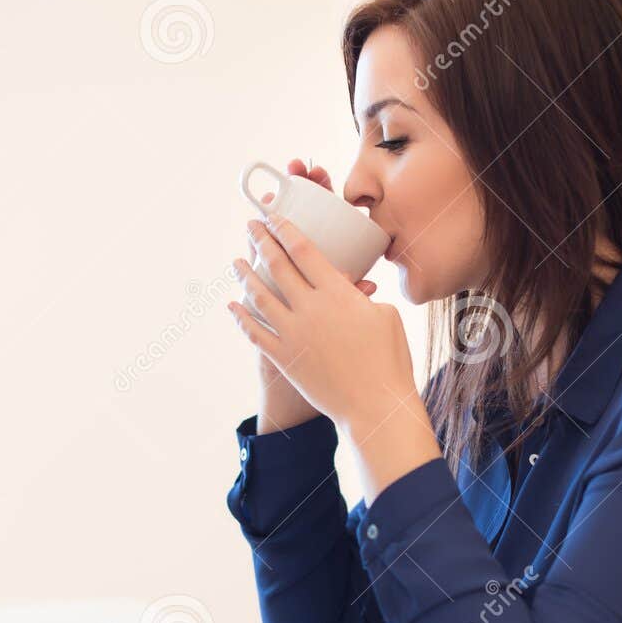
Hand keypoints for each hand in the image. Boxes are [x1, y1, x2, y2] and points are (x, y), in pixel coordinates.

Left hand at [229, 214, 419, 437]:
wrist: (375, 406)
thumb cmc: (389, 361)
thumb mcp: (385, 316)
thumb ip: (361, 295)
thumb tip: (350, 285)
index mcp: (338, 294)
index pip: (304, 251)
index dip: (286, 230)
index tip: (275, 216)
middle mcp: (311, 309)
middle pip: (278, 266)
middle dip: (262, 241)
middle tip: (252, 225)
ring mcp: (294, 335)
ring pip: (260, 297)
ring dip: (245, 276)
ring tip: (236, 261)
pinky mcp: (285, 359)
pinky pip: (255, 334)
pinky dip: (241, 318)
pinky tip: (232, 306)